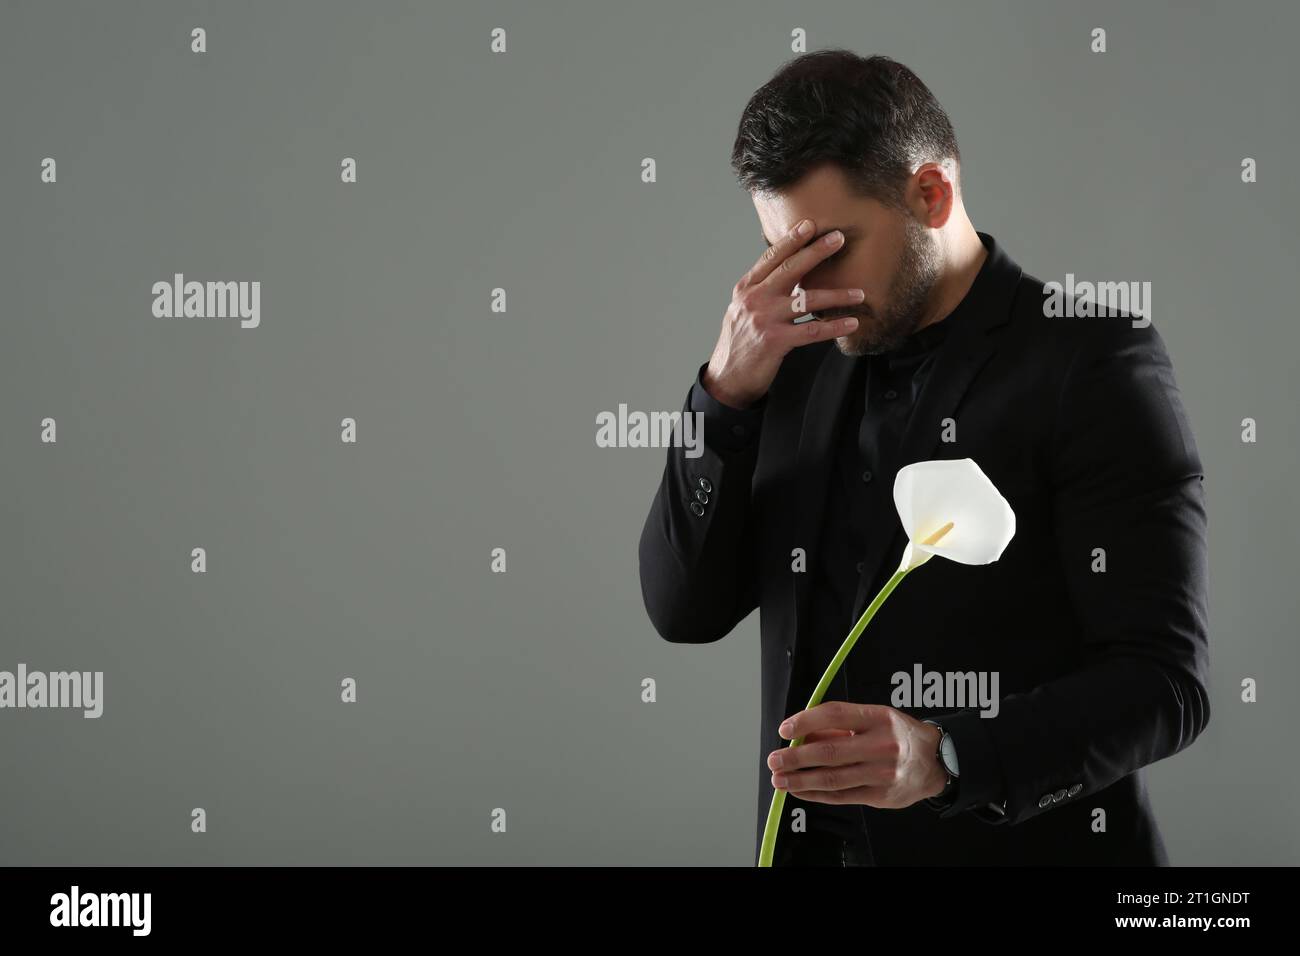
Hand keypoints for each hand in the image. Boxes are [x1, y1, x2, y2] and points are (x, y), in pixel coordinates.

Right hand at [702, 218, 863, 408]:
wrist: (726, 377)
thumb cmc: (740, 342)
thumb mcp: (743, 309)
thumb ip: (763, 290)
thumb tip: (790, 273)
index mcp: (746, 288)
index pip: (771, 258)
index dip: (791, 240)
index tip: (810, 224)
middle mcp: (754, 299)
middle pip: (790, 269)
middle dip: (816, 252)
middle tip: (839, 238)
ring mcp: (764, 319)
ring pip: (807, 300)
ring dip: (837, 295)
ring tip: (859, 293)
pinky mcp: (775, 341)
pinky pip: (812, 331)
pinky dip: (834, 327)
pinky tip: (851, 323)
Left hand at [767, 702, 947, 808]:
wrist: (938, 761)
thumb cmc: (899, 735)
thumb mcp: (874, 719)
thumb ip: (839, 727)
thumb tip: (801, 734)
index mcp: (879, 718)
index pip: (834, 715)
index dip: (805, 721)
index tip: (785, 729)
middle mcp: (881, 745)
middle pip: (830, 751)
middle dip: (796, 757)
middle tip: (774, 759)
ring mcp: (882, 773)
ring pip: (833, 778)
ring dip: (800, 779)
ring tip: (779, 778)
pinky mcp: (881, 796)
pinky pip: (841, 796)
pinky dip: (816, 794)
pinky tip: (799, 790)